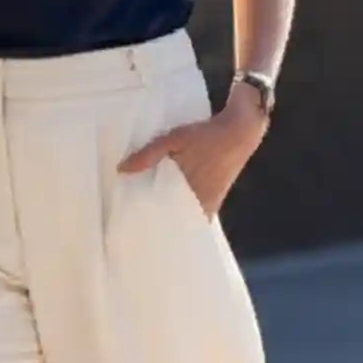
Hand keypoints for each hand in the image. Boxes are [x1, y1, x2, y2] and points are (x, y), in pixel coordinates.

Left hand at [117, 83, 268, 219]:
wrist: (241, 129)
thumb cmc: (207, 135)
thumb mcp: (174, 139)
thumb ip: (148, 155)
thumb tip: (121, 170)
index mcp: (194, 195)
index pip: (173, 224)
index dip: (158, 230)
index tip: (139, 233)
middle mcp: (204, 203)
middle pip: (178, 223)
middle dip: (160, 224)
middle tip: (137, 225)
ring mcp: (212, 201)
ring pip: (187, 216)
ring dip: (171, 216)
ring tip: (146, 216)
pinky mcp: (215, 195)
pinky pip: (195, 208)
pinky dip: (182, 208)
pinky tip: (166, 202)